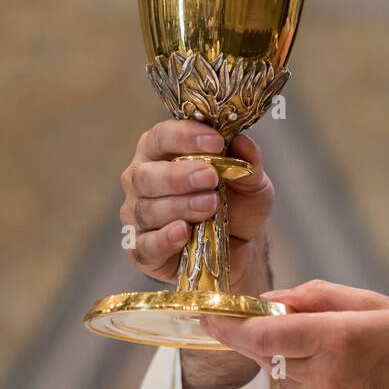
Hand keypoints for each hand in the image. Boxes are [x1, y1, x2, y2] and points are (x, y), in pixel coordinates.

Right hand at [120, 119, 272, 290]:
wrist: (238, 248)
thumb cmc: (235, 206)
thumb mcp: (251, 182)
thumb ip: (248, 162)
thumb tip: (242, 142)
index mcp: (160, 153)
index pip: (161, 137)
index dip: (184, 137)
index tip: (216, 142)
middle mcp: (141, 182)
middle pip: (145, 175)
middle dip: (178, 175)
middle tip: (210, 177)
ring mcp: (138, 219)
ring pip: (147, 210)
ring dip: (180, 206)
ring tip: (211, 205)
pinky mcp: (142, 252)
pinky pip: (145, 246)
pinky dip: (164, 240)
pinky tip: (183, 232)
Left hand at [203, 279, 388, 388]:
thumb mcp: (375, 304)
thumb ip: (317, 297)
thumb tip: (271, 299)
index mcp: (336, 338)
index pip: (264, 334)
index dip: (229, 327)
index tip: (207, 317)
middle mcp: (324, 376)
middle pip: (269, 355)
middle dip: (273, 339)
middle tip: (303, 328)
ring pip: (285, 378)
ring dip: (297, 363)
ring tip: (342, 358)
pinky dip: (314, 385)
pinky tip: (350, 382)